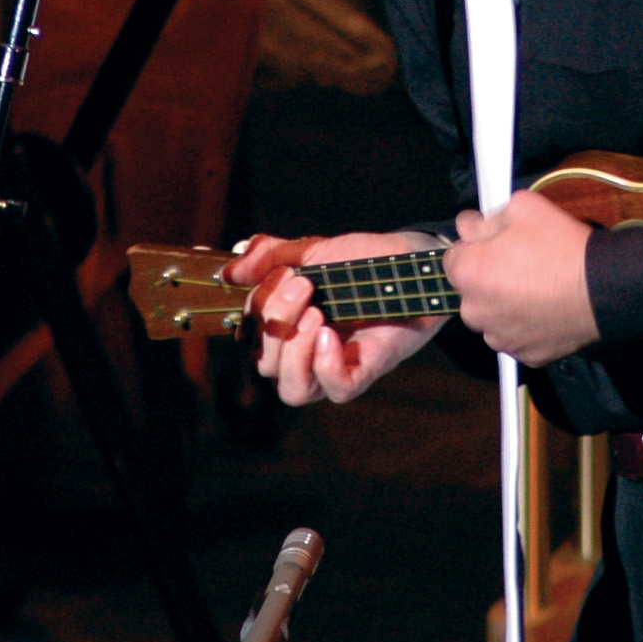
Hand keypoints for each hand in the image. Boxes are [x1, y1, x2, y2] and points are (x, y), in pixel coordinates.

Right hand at [224, 232, 444, 404]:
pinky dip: (326, 366)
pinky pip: (336, 391)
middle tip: (304, 286)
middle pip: (264, 364)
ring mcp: (335, 364)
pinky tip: (331, 335)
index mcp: (288, 327)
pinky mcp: (365, 371)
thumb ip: (271, 257)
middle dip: (277, 322)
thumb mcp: (313, 251)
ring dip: (295, 350)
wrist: (412, 260)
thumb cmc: (363, 259)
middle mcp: (305, 352)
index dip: (258, 308)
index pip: (249, 336)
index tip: (285, 272)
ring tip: (317, 314)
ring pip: (292, 389)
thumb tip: (230, 270)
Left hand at [446, 189, 598, 365]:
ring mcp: (499, 338)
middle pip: (471, 290)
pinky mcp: (524, 355)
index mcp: (467, 273)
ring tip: (535, 288)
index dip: (473, 246)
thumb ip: (486, 218)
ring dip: (504, 303)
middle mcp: (475, 311)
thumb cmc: (559, 245)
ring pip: (492, 316)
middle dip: (487, 277)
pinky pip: (516, 335)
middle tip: (519, 263)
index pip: (452, 257)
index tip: (494, 242)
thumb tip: (469, 227)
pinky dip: (525, 325)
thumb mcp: (521, 207)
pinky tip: (545, 308)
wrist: (601, 288)